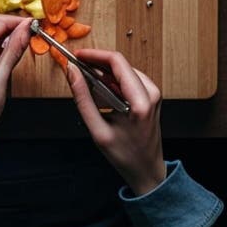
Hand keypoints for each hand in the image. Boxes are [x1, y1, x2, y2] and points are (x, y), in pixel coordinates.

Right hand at [67, 48, 165, 195]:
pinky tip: (102, 93)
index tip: (78, 56)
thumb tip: (72, 72)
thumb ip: (83, 98)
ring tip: (88, 86)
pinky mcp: (151, 95)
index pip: (116, 62)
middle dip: (96, 64)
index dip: (94, 55)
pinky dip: (112, 81)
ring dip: (104, 73)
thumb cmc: (125, 156)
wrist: (147, 171)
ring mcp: (153, 93)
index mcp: (140, 101)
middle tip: (77, 70)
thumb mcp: (98, 130)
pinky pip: (129, 78)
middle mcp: (151, 92)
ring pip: (123, 69)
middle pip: (120, 63)